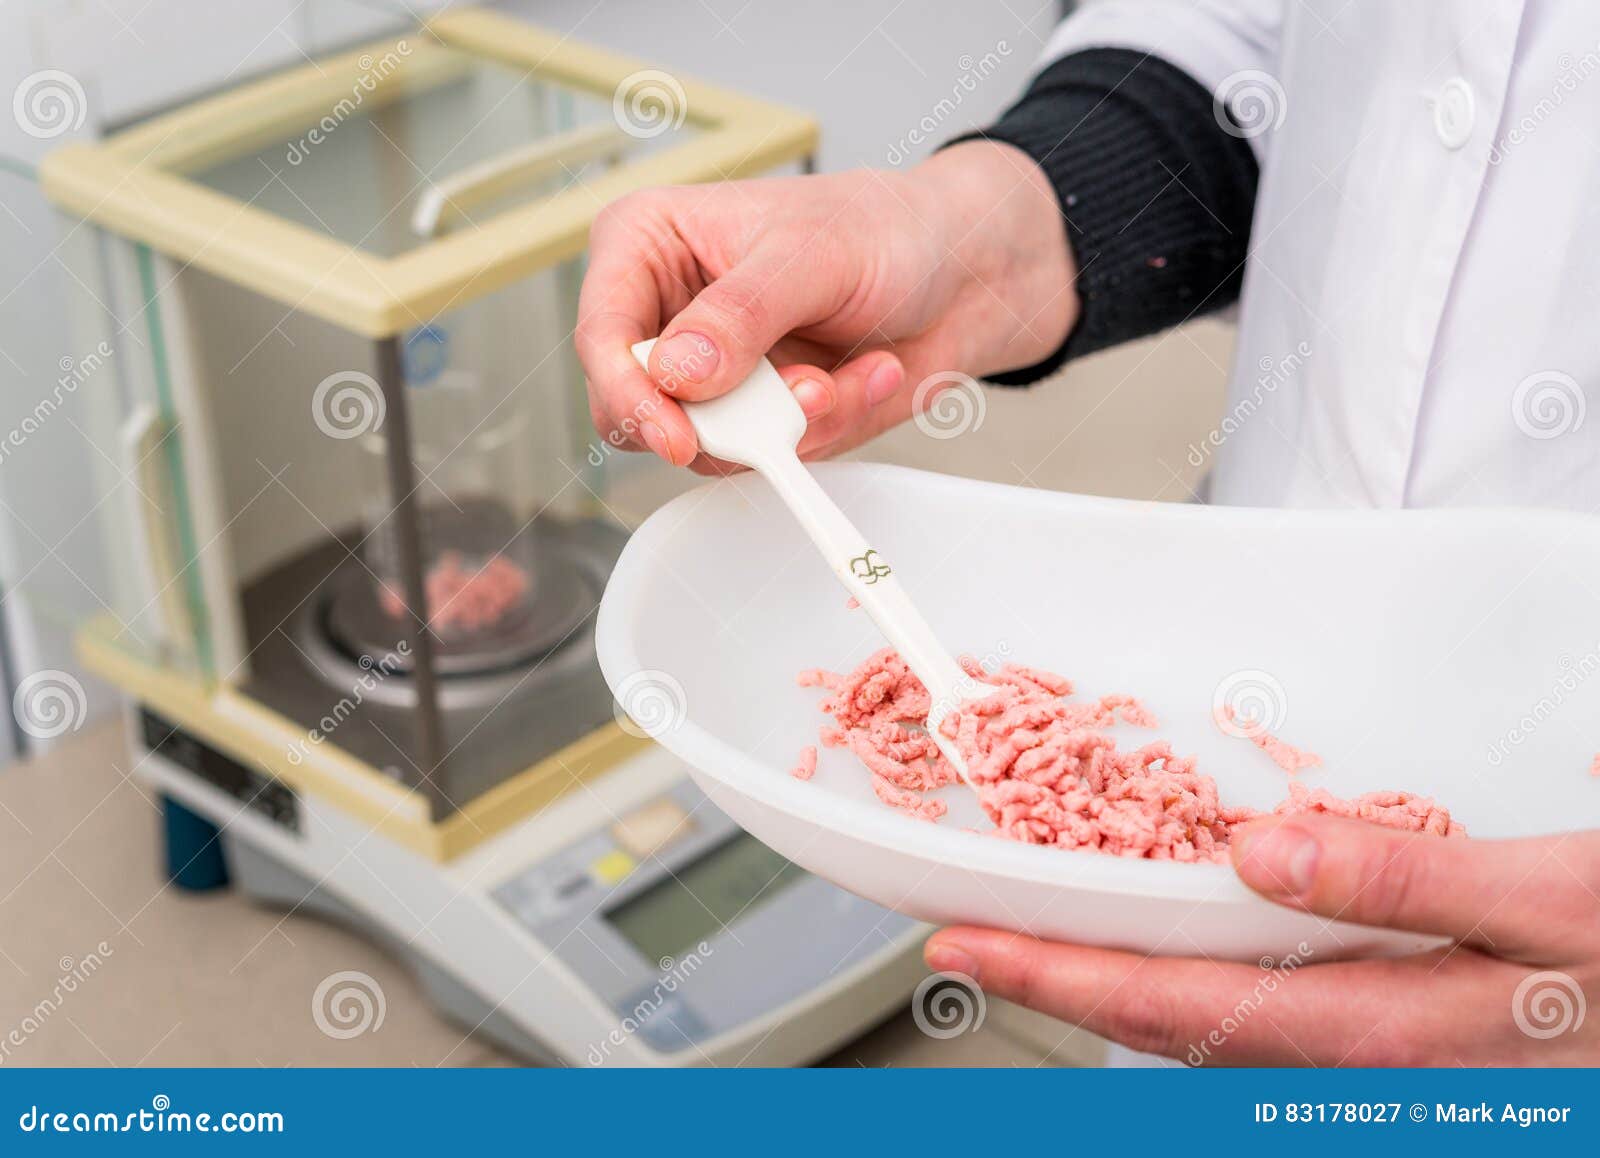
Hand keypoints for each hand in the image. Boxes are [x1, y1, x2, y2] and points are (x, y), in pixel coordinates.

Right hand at [575, 141, 1075, 470]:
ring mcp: (710, 375)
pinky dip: (827, 427)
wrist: (960, 273)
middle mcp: (667, 315)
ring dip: (793, 423)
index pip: (602, 334)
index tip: (678, 435)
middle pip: (637, 409)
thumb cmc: (883, 228)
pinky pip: (767, 458)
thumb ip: (740, 313)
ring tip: (845, 373)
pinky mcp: (755, 418)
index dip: (629, 394)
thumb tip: (676, 372)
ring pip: (707, 447)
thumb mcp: (813, 254)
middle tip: (800, 396)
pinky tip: (866, 374)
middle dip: (728, 421)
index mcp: (650, 246)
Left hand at [925, 815, 1599, 1064]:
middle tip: (973, 939)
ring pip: (1214, 1030)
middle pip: (1171, 1026)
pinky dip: (1199, 981)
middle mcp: (1365, 1063)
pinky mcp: (1405, 1044)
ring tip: (1050, 937)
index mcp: (1380, 1032)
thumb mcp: (1553, 904)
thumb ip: (1407, 884)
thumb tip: (1262, 855)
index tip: (963, 947)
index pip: (1172, 1007)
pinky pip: (1272, 1018)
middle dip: (1062, 982)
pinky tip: (1190, 945)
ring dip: (1121, 984)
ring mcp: (1382, 1063)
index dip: (1056, 976)